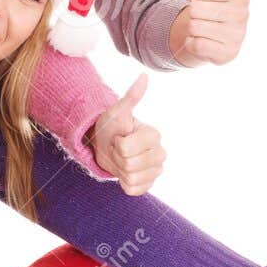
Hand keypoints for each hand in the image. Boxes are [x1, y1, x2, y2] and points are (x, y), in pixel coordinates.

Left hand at [88, 73, 165, 194]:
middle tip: (117, 148)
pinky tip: (124, 172)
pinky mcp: (148, 184)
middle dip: (117, 156)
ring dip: (119, 169)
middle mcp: (160, 153)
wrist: (105, 145)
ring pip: (131, 178)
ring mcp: (156, 171)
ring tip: (120, 158)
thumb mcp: (117, 111)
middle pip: (129, 164)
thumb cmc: (112, 126)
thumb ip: (131, 96)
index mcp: (154, 135)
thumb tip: (144, 77)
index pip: (127, 148)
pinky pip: (133, 190)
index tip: (119, 137)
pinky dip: (123, 183)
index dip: (116, 143)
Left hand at [171, 0, 250, 66]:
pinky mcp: (228, 56)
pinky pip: (196, 46)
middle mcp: (244, 15)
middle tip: (203, 13)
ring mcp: (238, 37)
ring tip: (204, 26)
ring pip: (195, 28)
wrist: (212, 31)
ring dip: (192, 27)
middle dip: (193, 11)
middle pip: (197, 10)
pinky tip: (204, 40)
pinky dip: (193, 43)